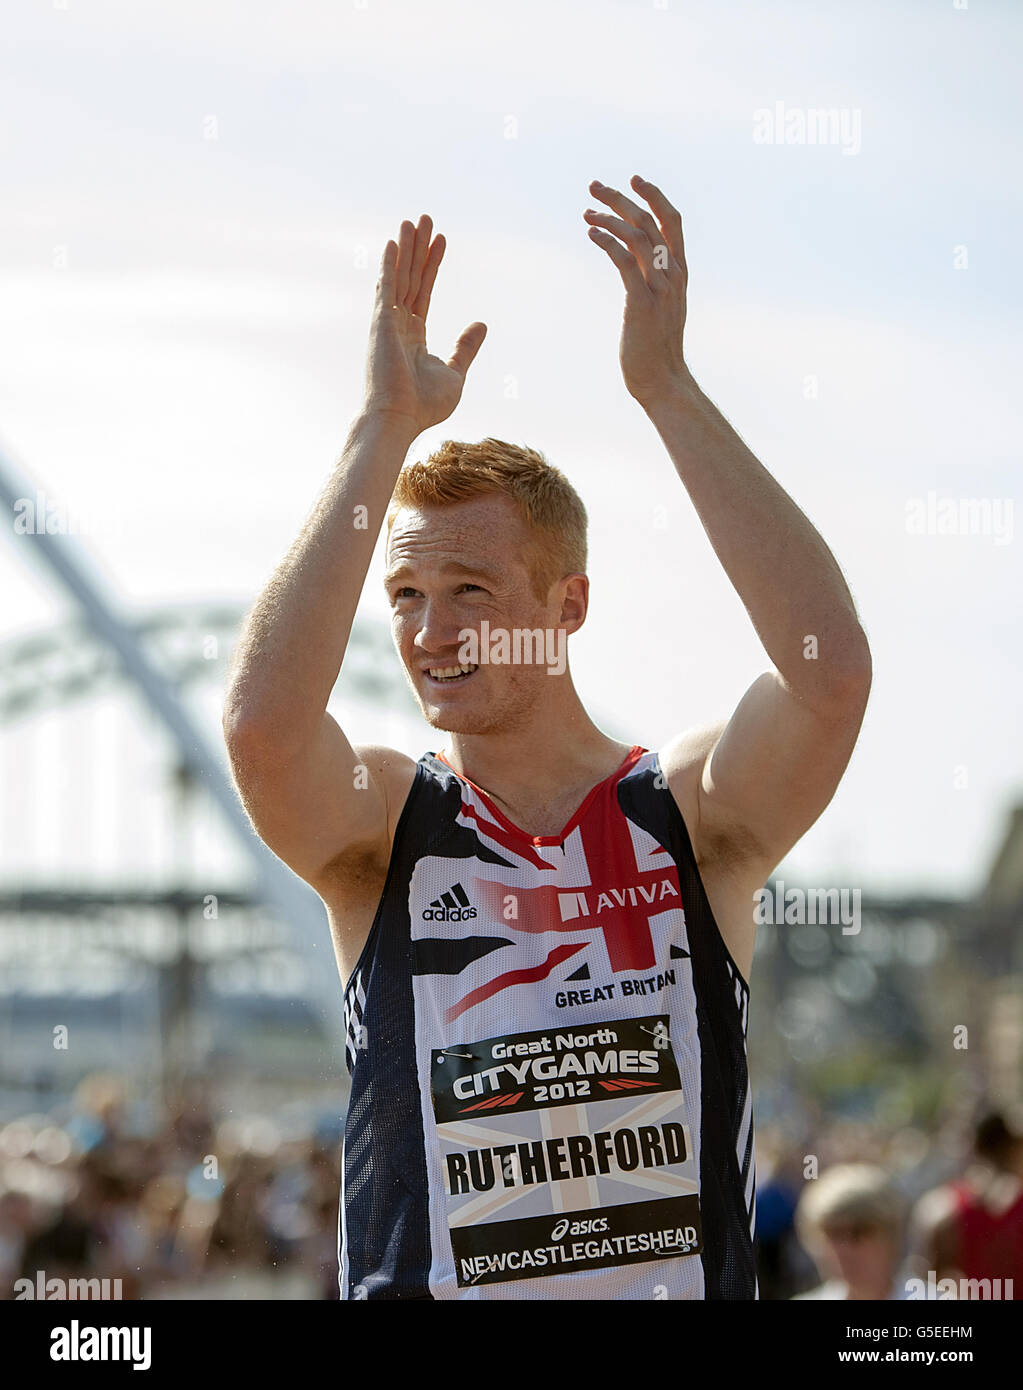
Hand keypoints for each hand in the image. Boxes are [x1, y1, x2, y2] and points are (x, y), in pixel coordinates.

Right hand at [363, 215, 486, 434]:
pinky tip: (393, 242)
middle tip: (426, 218)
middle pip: (411, 277)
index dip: (432, 266)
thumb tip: (481, 324)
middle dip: (419, 248)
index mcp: (413, 336)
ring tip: (414, 220)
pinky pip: (387, 287)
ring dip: (406, 248)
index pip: (424, 291)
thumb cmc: (424, 405)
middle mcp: (398, 325)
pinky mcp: (381, 323)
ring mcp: (388, 323)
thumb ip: (465, 347)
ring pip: (399, 276)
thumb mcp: (455, 373)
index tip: (441, 240)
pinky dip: (389, 264)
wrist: (400, 418)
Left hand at [584, 175, 690, 408]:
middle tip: (593, 187)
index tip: (633, 179)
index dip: (654, 196)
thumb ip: (655, 282)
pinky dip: (608, 242)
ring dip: (608, 218)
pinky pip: (625, 261)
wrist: (662, 379)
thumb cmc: (657, 347)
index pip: (672, 221)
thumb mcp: (662, 307)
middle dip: (620, 198)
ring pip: (637, 236)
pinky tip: (592, 234)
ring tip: (586, 213)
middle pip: (649, 221)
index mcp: (680, 272)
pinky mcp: (642, 302)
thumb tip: (637, 266)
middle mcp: (673, 274)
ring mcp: (659, 288)